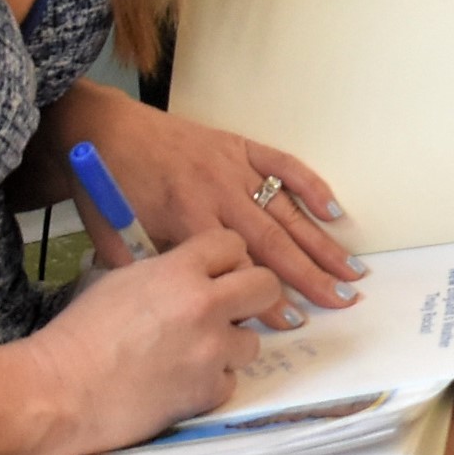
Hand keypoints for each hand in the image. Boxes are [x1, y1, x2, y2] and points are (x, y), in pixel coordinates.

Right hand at [18, 226, 298, 454]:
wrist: (60, 391)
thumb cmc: (78, 334)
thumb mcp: (119, 280)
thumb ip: (165, 273)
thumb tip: (190, 274)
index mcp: (178, 270)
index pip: (233, 244)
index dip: (227, 260)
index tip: (218, 273)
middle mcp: (204, 305)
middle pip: (265, 286)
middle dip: (251, 296)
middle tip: (228, 310)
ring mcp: (211, 350)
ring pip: (252, 341)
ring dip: (229, 346)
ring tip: (193, 354)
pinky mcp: (209, 391)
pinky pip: (230, 381)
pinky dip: (210, 383)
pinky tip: (179, 383)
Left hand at [65, 88, 361, 303]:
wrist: (103, 130)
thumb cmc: (108, 188)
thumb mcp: (117, 240)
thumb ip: (152, 275)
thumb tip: (184, 311)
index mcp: (188, 216)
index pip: (238, 266)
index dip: (265, 297)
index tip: (291, 324)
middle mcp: (218, 191)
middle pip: (274, 242)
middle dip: (310, 275)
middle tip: (341, 301)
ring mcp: (233, 167)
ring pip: (286, 210)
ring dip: (320, 242)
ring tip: (351, 271)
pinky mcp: (239, 146)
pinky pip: (283, 165)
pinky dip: (310, 185)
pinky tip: (335, 211)